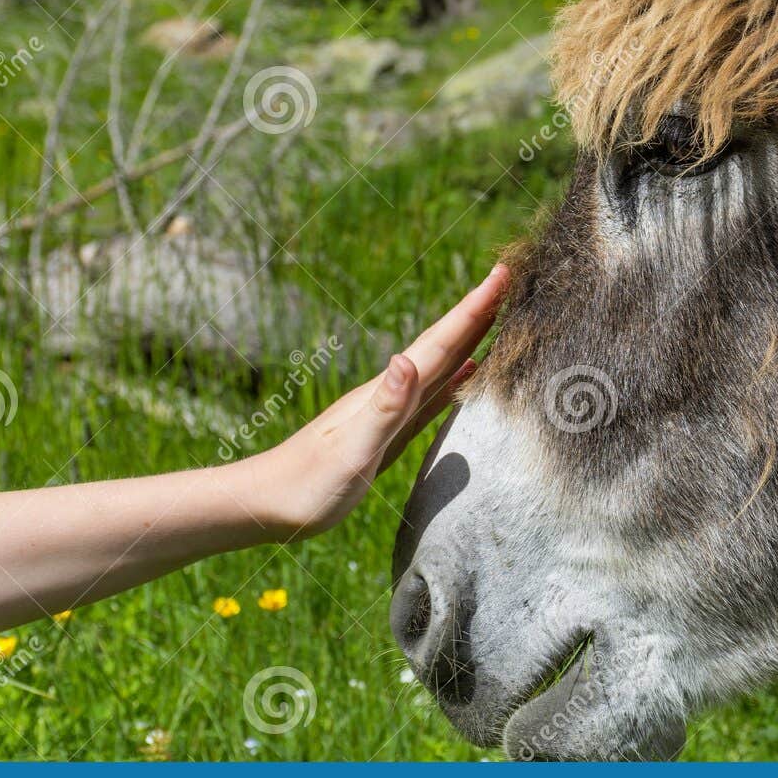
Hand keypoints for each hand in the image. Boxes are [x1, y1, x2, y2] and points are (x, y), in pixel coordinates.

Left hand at [263, 265, 508, 538]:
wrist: (266, 504)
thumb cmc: (306, 485)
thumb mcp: (349, 451)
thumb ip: (382, 409)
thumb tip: (405, 360)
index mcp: (386, 391)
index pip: (440, 343)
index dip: (473, 309)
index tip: (503, 273)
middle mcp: (391, 392)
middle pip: (444, 343)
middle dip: (478, 310)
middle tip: (510, 277)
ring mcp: (390, 410)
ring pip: (442, 364)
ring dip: (470, 337)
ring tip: (499, 313)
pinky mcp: (389, 431)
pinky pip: (434, 394)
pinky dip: (457, 376)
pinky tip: (470, 371)